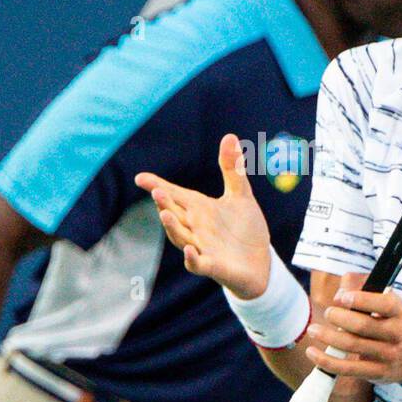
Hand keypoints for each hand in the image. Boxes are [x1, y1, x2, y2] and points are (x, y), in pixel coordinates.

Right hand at [135, 133, 271, 299]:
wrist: (262, 262)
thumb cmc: (246, 229)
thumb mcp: (241, 195)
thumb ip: (232, 169)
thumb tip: (229, 135)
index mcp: (200, 209)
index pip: (174, 195)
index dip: (157, 186)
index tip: (140, 178)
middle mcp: (196, 228)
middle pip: (174, 214)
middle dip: (164, 203)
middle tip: (156, 191)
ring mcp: (203, 248)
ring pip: (180, 237)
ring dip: (172, 227)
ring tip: (164, 213)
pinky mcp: (214, 267)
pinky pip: (198, 263)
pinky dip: (192, 258)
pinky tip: (189, 249)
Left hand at [304, 272, 401, 384]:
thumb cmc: (390, 322)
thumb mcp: (386, 302)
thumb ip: (362, 290)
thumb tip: (339, 294)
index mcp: (398, 312)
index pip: (384, 304)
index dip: (361, 300)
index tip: (342, 298)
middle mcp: (396, 334)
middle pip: (363, 325)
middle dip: (339, 317)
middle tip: (328, 313)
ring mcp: (388, 355)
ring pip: (352, 346)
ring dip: (328, 337)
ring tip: (313, 330)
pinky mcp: (377, 373)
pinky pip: (347, 368)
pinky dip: (326, 361)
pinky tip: (312, 352)